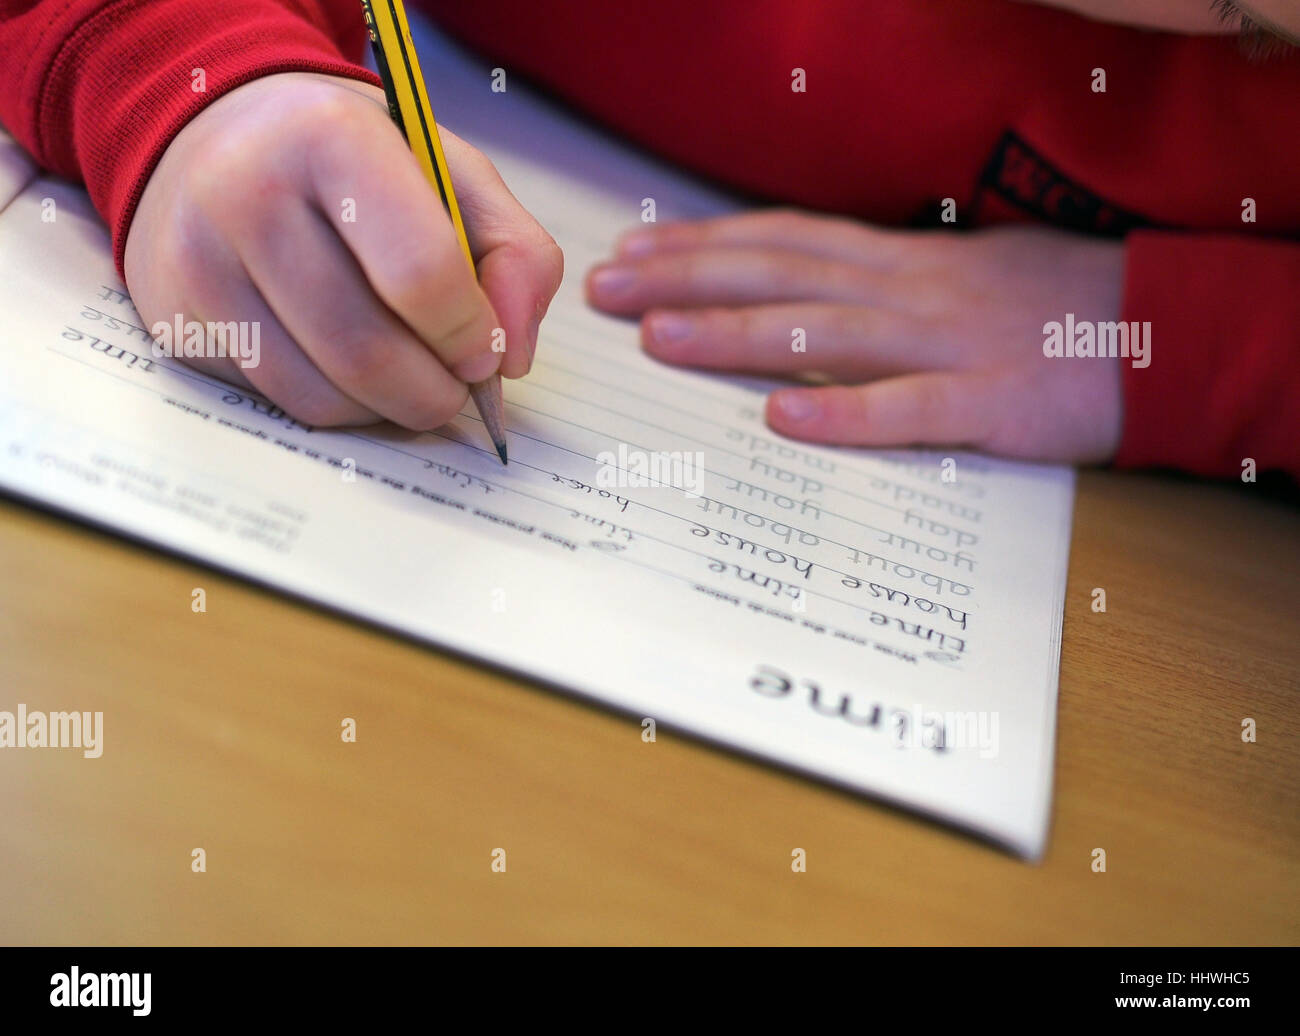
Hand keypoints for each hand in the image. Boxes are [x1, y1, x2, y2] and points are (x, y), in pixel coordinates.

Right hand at [125, 72, 562, 428]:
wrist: (215, 137)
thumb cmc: (352, 162)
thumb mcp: (450, 173)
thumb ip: (515, 254)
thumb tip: (509, 357)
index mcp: (330, 137)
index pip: (419, 271)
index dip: (469, 334)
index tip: (485, 351)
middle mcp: (246, 192)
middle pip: (366, 349)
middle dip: (432, 392)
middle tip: (455, 388)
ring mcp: (197, 261)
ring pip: (321, 393)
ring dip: (386, 408)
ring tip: (407, 376)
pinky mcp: (173, 319)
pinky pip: (279, 401)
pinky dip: (335, 405)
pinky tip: (348, 368)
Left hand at [585, 211, 1123, 463]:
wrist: (1160, 326)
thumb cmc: (1051, 303)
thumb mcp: (957, 273)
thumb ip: (879, 283)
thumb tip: (802, 291)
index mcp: (899, 261)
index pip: (781, 241)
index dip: (701, 245)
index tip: (634, 253)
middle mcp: (908, 291)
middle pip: (780, 275)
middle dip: (686, 281)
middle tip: (607, 291)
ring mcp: (945, 344)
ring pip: (825, 332)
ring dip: (736, 334)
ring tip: (660, 340)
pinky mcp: (987, 403)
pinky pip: (905, 411)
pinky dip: (840, 414)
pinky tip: (779, 421)